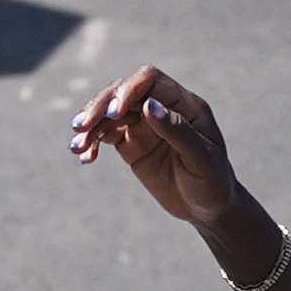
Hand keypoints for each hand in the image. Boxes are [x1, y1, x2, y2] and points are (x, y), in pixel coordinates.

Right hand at [68, 65, 237, 224]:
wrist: (210, 209)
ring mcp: (144, 124)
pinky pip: (105, 135)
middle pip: (122, 93)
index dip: (128, 89)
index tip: (113, 112)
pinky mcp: (131, 143)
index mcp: (184, 104)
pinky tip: (85, 156)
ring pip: (109, 114)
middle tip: (82, 126)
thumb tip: (148, 105)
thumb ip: (177, 131)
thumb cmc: (214, 182)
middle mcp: (161, 108)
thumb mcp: (202, 160)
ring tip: (76, 145)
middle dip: (100, 107)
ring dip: (89, 126)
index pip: (150, 80)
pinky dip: (92, 142)